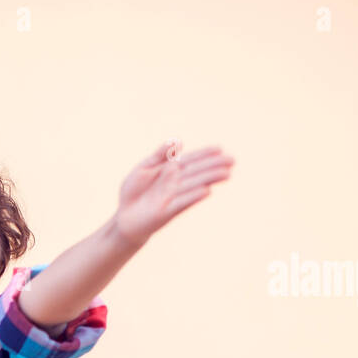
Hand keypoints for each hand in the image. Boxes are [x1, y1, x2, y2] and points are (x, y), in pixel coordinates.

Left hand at [114, 141, 233, 247]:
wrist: (125, 216)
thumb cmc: (134, 192)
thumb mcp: (144, 167)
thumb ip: (159, 155)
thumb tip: (177, 141)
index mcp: (171, 170)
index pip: (191, 160)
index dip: (205, 154)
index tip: (220, 149)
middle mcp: (176, 182)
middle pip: (197, 172)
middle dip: (214, 166)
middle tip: (232, 160)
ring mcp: (174, 196)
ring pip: (194, 186)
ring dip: (210, 180)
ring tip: (227, 174)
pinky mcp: (168, 211)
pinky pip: (182, 202)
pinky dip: (194, 196)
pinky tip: (207, 191)